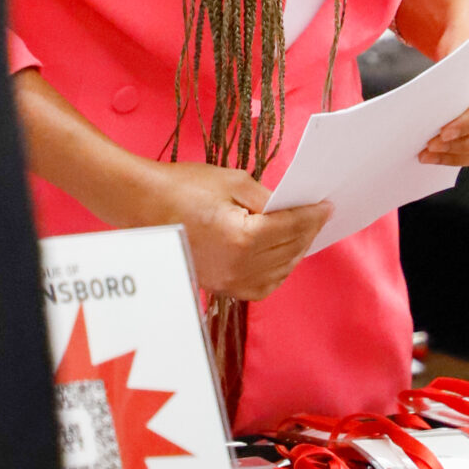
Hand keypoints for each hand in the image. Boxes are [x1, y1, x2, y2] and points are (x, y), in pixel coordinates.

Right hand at [152, 164, 329, 301]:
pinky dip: (276, 272)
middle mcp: (237, 266)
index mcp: (242, 237)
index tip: (327, 206)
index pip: (292, 227)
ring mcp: (227, 281)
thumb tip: (291, 210)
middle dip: (308, 232)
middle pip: (289, 251)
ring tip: (304, 233)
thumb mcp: (233, 181)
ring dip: (295, 252)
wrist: (140, 204)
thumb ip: (268, 199)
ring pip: (279, 271)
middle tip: (320, 216)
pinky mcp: (219, 286)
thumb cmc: (182, 187)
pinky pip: (260, 286)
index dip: (313, 216)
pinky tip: (281, 255)